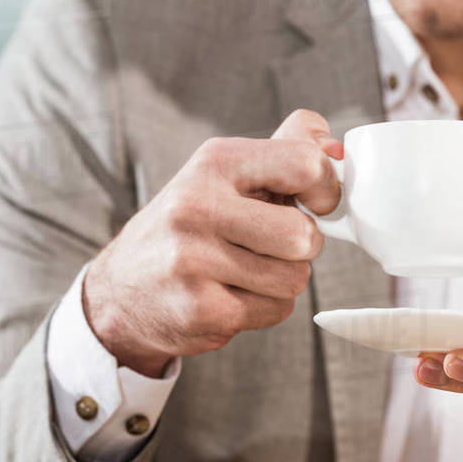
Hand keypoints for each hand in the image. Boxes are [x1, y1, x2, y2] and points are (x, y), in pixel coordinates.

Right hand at [83, 109, 341, 376]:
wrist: (121, 290)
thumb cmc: (188, 227)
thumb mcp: (225, 174)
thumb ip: (285, 151)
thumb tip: (340, 150)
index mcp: (214, 162)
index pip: (305, 165)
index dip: (326, 190)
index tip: (317, 204)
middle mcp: (198, 205)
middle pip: (304, 236)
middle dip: (301, 247)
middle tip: (270, 245)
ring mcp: (195, 260)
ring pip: (295, 278)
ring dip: (281, 280)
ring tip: (243, 271)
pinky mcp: (201, 308)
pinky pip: (276, 310)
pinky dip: (263, 308)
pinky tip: (228, 295)